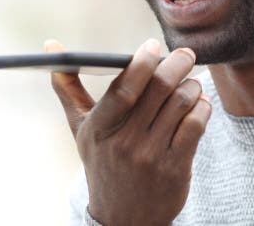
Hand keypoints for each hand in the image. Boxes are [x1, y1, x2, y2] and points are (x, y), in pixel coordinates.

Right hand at [46, 39, 210, 225]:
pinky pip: (195, 126)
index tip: (152, 46)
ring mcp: (151, 156)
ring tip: (191, 81)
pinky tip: (199, 102)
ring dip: (191, 85)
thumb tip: (51, 46)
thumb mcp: (81, 128)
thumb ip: (68, 87)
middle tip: (185, 54)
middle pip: (158, 90)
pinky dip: (202, 107)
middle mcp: (124, 142)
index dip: (141, 63)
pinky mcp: (175, 168)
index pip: (123, 89)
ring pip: (181, 104)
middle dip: (176, 65)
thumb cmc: (102, 162)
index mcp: (99, 128)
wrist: (122, 218)